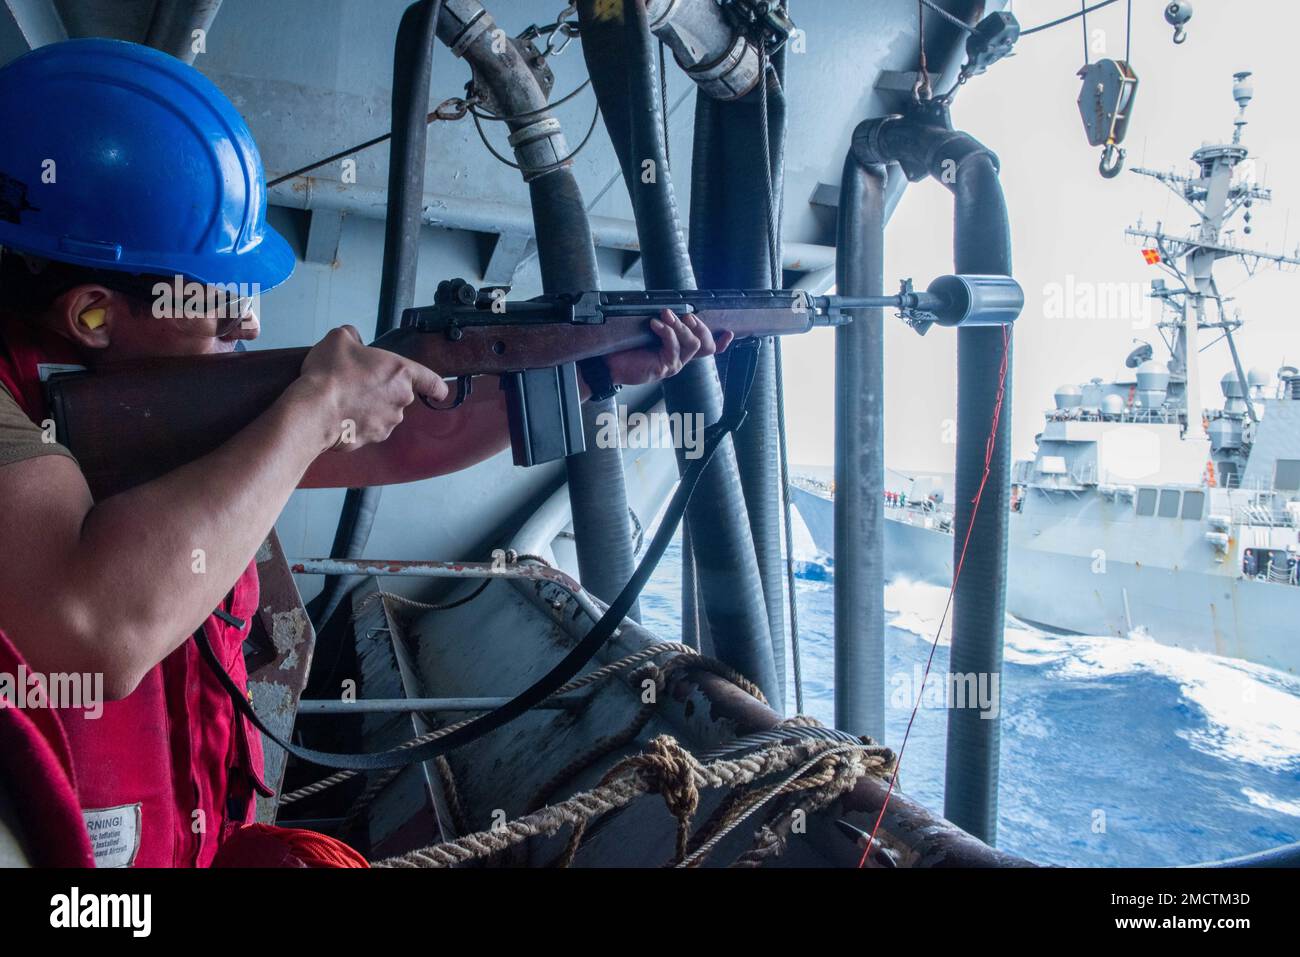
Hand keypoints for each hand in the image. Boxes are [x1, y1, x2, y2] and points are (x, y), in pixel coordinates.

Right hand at [295, 326, 449, 451]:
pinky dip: (355, 423)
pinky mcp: (369, 439)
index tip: (438, 392)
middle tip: (358, 382)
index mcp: (401, 374)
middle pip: (399, 396)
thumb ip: (353, 335)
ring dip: (369, 408)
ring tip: (344, 397)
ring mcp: (386, 423)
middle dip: (382, 390)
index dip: (436, 387)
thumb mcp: (340, 338)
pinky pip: (366, 429)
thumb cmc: (331, 374)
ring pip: (382, 414)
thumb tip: (353, 339)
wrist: (314, 409)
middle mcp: (400, 401)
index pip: (433, 383)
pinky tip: (338, 413)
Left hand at [604, 309, 733, 386]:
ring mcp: (674, 364)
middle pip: (705, 343)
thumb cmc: (625, 348)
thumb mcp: (646, 333)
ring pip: (693, 344)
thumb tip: (669, 307)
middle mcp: (680, 359)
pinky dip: (665, 331)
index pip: (705, 349)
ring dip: (680, 326)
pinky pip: (673, 346)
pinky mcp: (665, 367)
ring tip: (666, 315)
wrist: (608, 364)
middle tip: (684, 314)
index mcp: (678, 350)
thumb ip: (662, 325)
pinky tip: (654, 324)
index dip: (720, 343)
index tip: (729, 333)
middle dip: (697, 325)